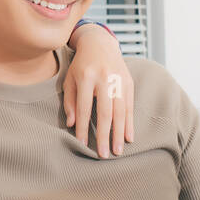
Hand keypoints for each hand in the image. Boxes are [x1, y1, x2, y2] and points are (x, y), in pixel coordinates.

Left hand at [64, 24, 135, 158]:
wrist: (100, 44)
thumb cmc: (81, 65)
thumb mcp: (70, 79)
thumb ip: (70, 101)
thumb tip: (72, 124)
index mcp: (86, 77)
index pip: (84, 108)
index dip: (84, 128)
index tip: (83, 145)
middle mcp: (104, 79)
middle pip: (105, 112)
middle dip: (104, 135)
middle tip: (103, 155)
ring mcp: (119, 80)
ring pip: (120, 111)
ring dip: (119, 133)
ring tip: (117, 151)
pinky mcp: (129, 82)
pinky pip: (130, 106)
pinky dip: (129, 123)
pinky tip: (128, 137)